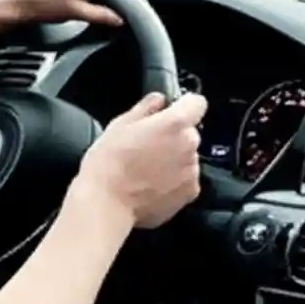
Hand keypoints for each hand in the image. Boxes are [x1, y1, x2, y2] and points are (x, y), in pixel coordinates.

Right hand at [72, 92, 207, 229]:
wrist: (107, 203)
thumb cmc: (109, 162)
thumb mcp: (120, 124)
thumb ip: (146, 107)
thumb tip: (159, 100)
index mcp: (175, 122)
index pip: (197, 103)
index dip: (185, 105)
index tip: (173, 111)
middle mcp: (190, 145)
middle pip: (190, 133)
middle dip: (175, 136)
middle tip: (149, 146)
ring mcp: (192, 170)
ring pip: (188, 157)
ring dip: (175, 159)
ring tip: (148, 169)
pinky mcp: (190, 192)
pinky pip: (187, 179)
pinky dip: (175, 181)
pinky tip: (152, 185)